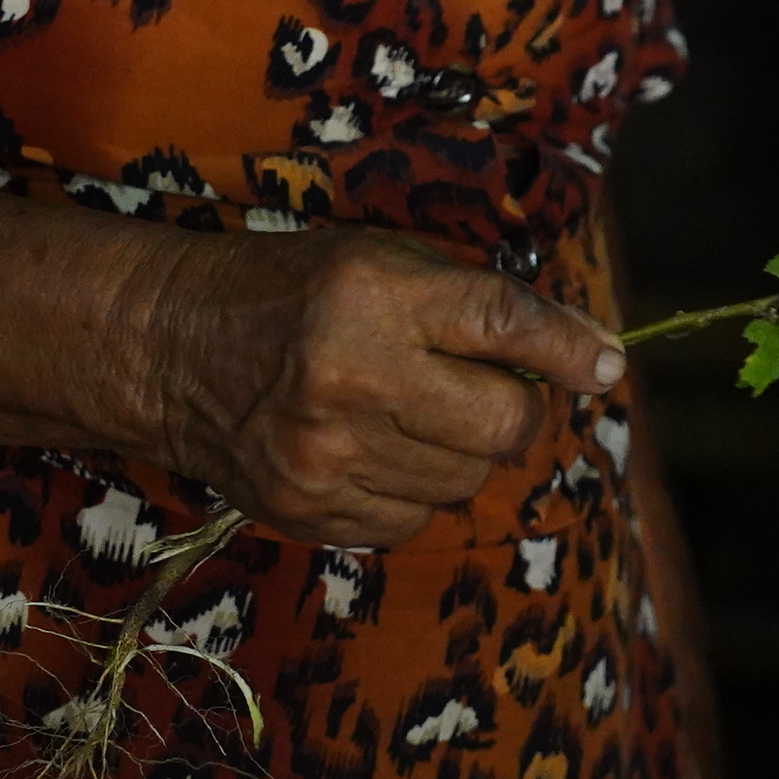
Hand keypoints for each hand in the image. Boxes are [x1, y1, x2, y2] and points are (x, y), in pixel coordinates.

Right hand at [140, 225, 624, 545]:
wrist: (170, 348)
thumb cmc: (291, 290)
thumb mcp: (379, 260)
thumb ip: (473, 303)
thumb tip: (583, 351)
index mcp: (374, 295)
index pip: (505, 324)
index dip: (570, 349)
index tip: (608, 366)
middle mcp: (353, 378)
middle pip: (503, 424)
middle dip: (517, 409)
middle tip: (489, 388)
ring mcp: (328, 456)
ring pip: (467, 479)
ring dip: (465, 450)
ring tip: (417, 412)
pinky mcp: (309, 510)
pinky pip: (416, 518)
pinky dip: (418, 488)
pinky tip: (379, 448)